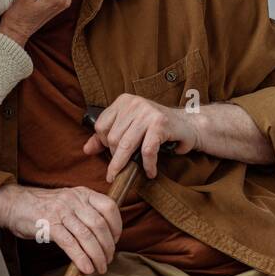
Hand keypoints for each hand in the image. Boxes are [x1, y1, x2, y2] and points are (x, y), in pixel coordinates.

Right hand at [0, 183, 122, 275]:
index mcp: (82, 193)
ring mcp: (61, 212)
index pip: (109, 206)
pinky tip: (86, 267)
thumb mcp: (69, 200)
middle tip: (108, 258)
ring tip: (100, 267)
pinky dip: (81, 258)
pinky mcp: (50, 226)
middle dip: (108, 246)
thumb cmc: (44, 205)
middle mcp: (74, 200)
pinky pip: (70, 244)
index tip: (116, 240)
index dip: (117, 226)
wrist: (15, 204)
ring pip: (87, 236)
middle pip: (100, 225)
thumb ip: (86, 210)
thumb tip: (104, 234)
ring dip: (97, 255)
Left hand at [82, 94, 198, 181]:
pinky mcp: (160, 124)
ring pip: (126, 145)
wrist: (188, 125)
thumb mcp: (130, 128)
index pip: (101, 126)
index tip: (113, 153)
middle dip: (117, 157)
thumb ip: (106, 137)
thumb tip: (86, 149)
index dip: (104, 144)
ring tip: (129, 174)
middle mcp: (134, 103)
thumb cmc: (157, 129)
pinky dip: (147, 165)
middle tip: (123, 166)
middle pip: (112, 138)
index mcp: (124, 101)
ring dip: (126, 165)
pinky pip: (146, 151)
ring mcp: (148, 112)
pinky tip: (150, 172)